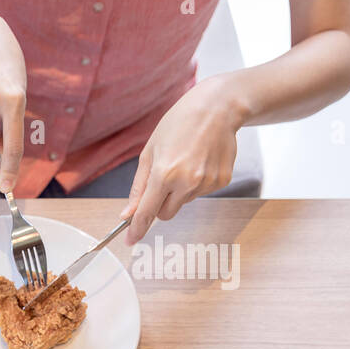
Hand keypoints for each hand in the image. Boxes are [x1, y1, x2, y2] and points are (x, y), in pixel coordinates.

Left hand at [122, 78, 244, 242]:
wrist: (218, 107)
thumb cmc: (179, 125)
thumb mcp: (149, 153)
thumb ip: (138, 188)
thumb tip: (127, 214)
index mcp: (164, 174)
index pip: (147, 212)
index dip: (137, 228)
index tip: (131, 240)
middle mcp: (187, 182)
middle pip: (166, 214)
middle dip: (160, 204)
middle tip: (163, 180)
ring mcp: (207, 183)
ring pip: (184, 202)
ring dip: (180, 190)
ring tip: (186, 161)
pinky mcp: (222, 182)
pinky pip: (201, 193)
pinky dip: (197, 183)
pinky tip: (200, 161)